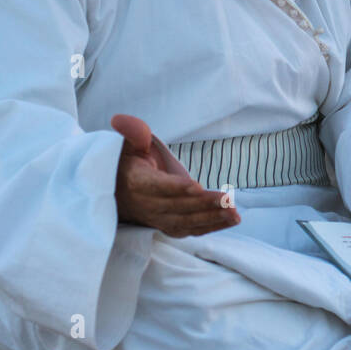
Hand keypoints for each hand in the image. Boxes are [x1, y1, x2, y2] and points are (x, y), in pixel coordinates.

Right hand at [111, 113, 239, 237]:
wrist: (116, 190)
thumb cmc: (126, 162)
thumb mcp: (126, 143)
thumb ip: (131, 133)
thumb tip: (121, 119)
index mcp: (136, 181)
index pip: (156, 186)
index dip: (175, 188)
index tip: (196, 186)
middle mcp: (146, 204)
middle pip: (177, 206)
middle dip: (204, 204)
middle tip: (227, 200)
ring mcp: (157, 218)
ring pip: (186, 222)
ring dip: (211, 219)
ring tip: (234, 214)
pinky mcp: (167, 225)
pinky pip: (190, 229)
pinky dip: (211, 226)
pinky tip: (230, 220)